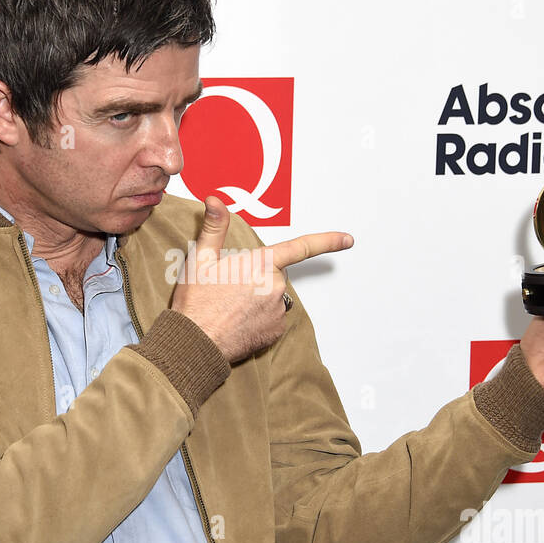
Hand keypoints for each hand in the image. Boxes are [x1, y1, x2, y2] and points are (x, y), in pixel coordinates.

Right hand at [171, 197, 353, 362]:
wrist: (196, 342)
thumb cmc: (196, 301)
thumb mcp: (200, 259)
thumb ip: (215, 227)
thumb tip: (215, 200)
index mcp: (260, 263)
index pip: (301, 247)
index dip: (327, 241)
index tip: (347, 240)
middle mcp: (275, 285)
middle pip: (275, 274)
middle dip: (258, 277)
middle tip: (230, 288)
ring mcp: (278, 310)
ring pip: (274, 297)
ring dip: (259, 299)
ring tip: (231, 307)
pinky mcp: (276, 330)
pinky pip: (273, 318)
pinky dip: (260, 318)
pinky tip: (239, 321)